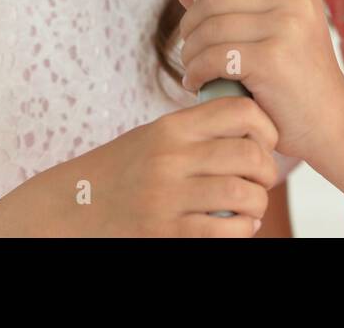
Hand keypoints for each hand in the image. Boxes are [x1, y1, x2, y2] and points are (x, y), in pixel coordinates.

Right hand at [52, 95, 278, 236]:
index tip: (267, 142)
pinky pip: (226, 230)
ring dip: (258, 203)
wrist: (75, 205)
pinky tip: (238, 227)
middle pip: (250, 154)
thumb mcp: (156, 137)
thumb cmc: (124, 169)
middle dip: (268, 170)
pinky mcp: (166, 232)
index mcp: (172, 127)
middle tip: (263, 179)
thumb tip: (253, 126)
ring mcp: (168, 196)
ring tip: (252, 206)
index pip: (240, 111)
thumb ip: (197, 130)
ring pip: (244, 194)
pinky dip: (242, 230)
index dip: (266, 127)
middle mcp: (171, 157)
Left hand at [177, 0, 343, 162]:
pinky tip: (198, 84)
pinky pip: (213, 56)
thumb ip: (230, 5)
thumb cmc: (299, 82)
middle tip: (191, 48)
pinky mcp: (272, 58)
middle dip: (189, 24)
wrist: (333, 126)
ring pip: (209, 27)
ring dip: (190, 52)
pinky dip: (196, 72)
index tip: (203, 0)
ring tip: (194, 69)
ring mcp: (286, 26)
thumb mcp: (273, 33)